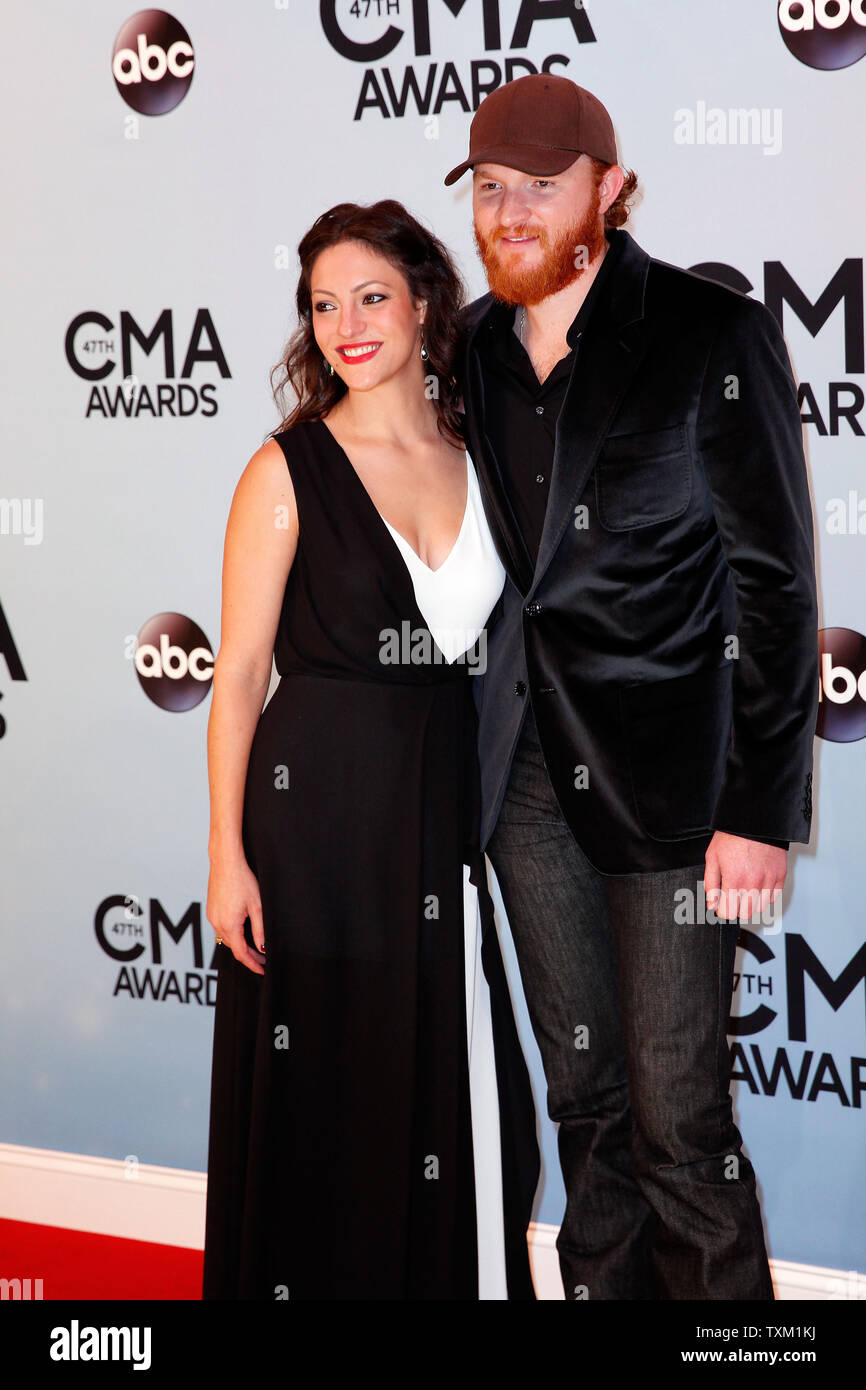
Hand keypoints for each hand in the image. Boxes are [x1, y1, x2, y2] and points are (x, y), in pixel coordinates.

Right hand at [206, 853, 266, 974]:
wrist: (225, 862)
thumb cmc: (242, 880)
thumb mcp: (257, 907)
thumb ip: (259, 930)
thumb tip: (262, 947)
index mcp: (229, 925)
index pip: (241, 954)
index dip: (253, 964)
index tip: (263, 970)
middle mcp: (217, 924)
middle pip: (233, 948)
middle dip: (249, 956)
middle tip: (263, 959)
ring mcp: (212, 917)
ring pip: (226, 939)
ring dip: (240, 945)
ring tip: (255, 947)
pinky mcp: (211, 911)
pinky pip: (221, 930)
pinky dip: (232, 935)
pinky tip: (242, 932)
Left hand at [704, 831, 785, 922]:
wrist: (753, 821)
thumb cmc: (732, 837)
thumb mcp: (712, 858)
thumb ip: (711, 884)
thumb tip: (712, 903)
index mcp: (734, 880)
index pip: (728, 912)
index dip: (722, 909)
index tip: (721, 903)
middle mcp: (753, 883)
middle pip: (745, 913)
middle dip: (736, 908)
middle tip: (732, 897)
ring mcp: (768, 880)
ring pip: (760, 908)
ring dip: (751, 904)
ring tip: (745, 891)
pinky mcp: (780, 875)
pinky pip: (774, 898)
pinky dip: (765, 896)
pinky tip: (757, 887)